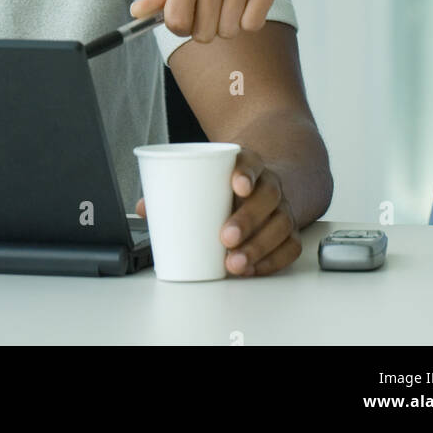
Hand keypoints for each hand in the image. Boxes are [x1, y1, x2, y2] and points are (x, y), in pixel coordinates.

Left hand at [130, 0, 304, 35]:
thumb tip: (135, 13)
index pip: (175, 22)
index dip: (187, 26)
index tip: (196, 14)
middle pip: (203, 34)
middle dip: (213, 27)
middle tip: (223, 3)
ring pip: (228, 32)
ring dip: (234, 22)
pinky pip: (252, 26)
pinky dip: (253, 18)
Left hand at [135, 147, 301, 276]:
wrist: (260, 186)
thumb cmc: (224, 185)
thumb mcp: (204, 177)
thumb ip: (173, 190)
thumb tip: (143, 207)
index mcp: (247, 164)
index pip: (251, 162)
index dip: (246, 172)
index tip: (237, 185)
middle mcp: (269, 184)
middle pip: (267, 197)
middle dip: (247, 219)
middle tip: (225, 237)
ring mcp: (282, 208)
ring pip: (280, 224)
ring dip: (259, 246)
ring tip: (234, 263)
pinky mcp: (288, 232)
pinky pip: (289, 246)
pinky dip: (273, 261)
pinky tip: (252, 270)